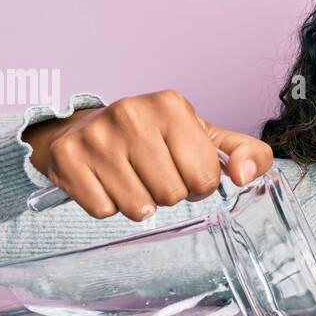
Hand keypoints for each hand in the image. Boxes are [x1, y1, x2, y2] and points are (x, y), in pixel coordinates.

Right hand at [25, 89, 272, 220]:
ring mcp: (96, 135)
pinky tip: (106, 181)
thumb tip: (244, 175)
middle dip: (168, 194)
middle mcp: (131, 113)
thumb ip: (247, 154)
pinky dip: (108, 205)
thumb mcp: (205, 138)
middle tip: (154, 174)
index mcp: (171, 105)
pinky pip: (103, 210)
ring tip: (131, 177)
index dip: (198, 183)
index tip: (183, 168)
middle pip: (171, 194)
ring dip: (139, 203)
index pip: (205, 176)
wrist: (89, 128)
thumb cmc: (155, 138)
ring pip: (138, 208)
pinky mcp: (68, 157)